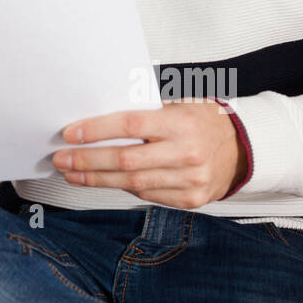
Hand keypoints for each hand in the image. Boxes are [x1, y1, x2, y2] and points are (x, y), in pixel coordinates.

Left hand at [51, 101, 247, 208]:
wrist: (242, 149)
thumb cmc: (201, 120)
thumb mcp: (179, 102)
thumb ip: (145, 106)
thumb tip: (97, 110)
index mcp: (181, 122)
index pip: (130, 126)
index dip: (96, 131)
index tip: (70, 134)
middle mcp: (186, 153)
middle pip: (126, 160)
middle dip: (87, 160)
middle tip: (60, 158)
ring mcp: (190, 180)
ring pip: (132, 182)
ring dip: (96, 179)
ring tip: (71, 173)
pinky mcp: (190, 199)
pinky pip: (147, 195)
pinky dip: (121, 187)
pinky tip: (102, 181)